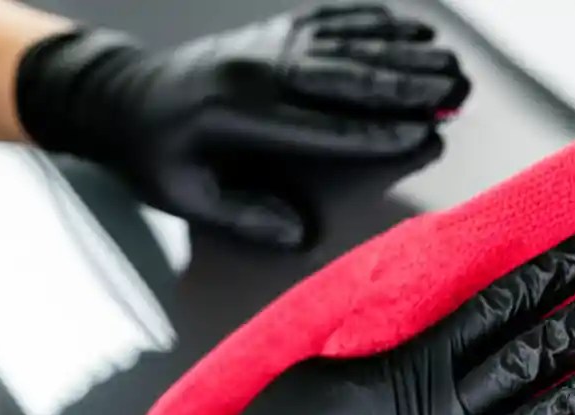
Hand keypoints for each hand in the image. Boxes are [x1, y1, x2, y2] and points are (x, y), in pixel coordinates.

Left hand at [15, 4, 468, 249]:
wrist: (118, 95)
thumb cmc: (154, 153)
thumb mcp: (185, 196)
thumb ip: (243, 214)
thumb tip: (296, 233)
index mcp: (237, 114)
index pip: (320, 124)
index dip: (374, 131)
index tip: (419, 135)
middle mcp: (258, 69)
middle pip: (347, 74)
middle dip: (408, 83)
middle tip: (456, 93)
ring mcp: (268, 42)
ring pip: (349, 43)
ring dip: (407, 51)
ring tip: (453, 64)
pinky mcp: (275, 30)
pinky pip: (335, 19)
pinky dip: (378, 21)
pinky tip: (416, 27)